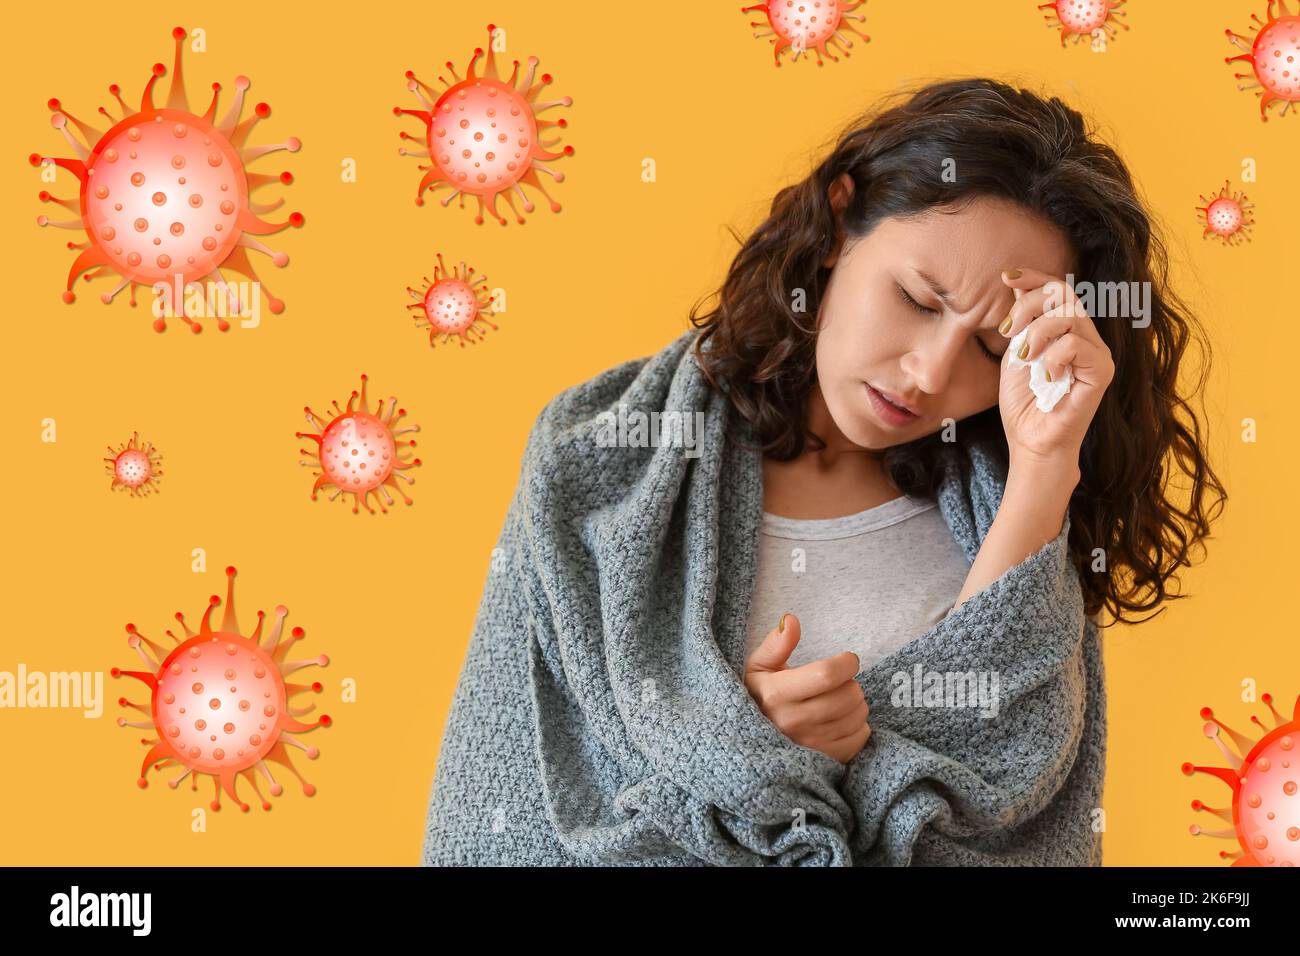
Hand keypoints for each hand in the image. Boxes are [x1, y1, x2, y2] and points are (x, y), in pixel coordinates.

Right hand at [743, 612, 871, 763]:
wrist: (748, 742)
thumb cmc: (759, 697)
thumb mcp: (759, 667)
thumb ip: (777, 643)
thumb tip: (791, 619)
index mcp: (777, 694)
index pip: (827, 674)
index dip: (846, 663)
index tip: (847, 660)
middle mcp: (793, 722)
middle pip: (847, 695)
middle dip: (851, 682)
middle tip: (840, 682)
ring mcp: (811, 745)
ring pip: (857, 716)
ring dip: (856, 703)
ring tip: (839, 700)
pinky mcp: (825, 760)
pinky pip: (860, 738)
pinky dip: (859, 726)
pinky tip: (843, 720)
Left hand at [997, 267, 1113, 471]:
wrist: (1032, 441)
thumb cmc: (1024, 403)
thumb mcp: (1015, 354)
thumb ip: (1022, 323)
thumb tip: (1016, 284)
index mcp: (1066, 331)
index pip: (1058, 289)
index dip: (1034, 277)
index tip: (1006, 276)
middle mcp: (1086, 337)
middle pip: (1064, 294)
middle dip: (1029, 305)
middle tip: (1009, 331)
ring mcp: (1097, 353)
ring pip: (1069, 315)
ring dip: (1037, 333)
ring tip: (1025, 359)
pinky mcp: (1103, 371)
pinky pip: (1076, 345)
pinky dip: (1053, 357)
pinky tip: (1046, 377)